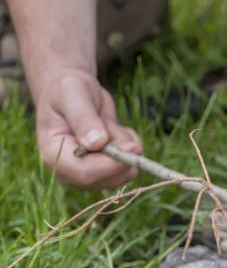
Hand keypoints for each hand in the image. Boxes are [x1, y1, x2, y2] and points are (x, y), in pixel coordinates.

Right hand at [35, 68, 141, 188]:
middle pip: (107, 178)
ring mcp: (89, 174)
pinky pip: (131, 167)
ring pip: (123, 173)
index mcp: (52, 155)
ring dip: (125, 146)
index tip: (133, 146)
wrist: (76, 93)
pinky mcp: (105, 172)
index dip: (111, 164)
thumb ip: (83, 118)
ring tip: (107, 124)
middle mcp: (69, 171)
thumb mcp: (72, 94)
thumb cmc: (68, 90)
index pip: (85, 173)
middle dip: (121, 152)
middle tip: (110, 124)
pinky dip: (131, 147)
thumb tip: (96, 143)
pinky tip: (116, 131)